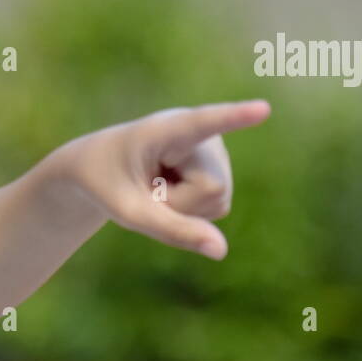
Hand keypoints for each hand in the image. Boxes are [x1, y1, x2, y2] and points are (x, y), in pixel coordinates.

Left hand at [54, 99, 271, 260]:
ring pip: (218, 200)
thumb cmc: (106, 183)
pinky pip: (218, 205)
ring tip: (157, 183)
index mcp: (166, 129)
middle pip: (211, 190)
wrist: (99, 168)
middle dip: (178, 204)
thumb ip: (172, 230)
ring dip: (182, 207)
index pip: (204, 124)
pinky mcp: (219, 167)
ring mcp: (215, 149)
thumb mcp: (129, 212)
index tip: (262, 109)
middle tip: (147, 187)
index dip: (235, 118)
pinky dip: (191, 209)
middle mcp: (200, 133)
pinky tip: (171, 187)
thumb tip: (221, 251)